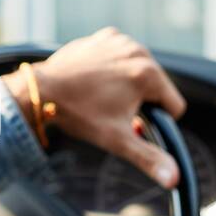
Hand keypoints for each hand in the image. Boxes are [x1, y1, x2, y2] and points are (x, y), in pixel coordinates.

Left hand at [2, 27, 186, 186]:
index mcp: (148, 73)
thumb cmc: (79, 114)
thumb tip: (175, 179)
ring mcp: (120, 41)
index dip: (156, 122)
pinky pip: (121, 56)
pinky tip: (95, 80)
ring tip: (102, 96)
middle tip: (113, 111)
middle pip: (157, 87)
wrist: (41, 92)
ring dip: (129, 85)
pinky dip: (113, 68)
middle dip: (142, 103)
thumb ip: (150, 159)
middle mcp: (138, 51)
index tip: (131, 124)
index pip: (174, 106)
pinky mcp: (104, 37)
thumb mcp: (118, 140)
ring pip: (139, 71)